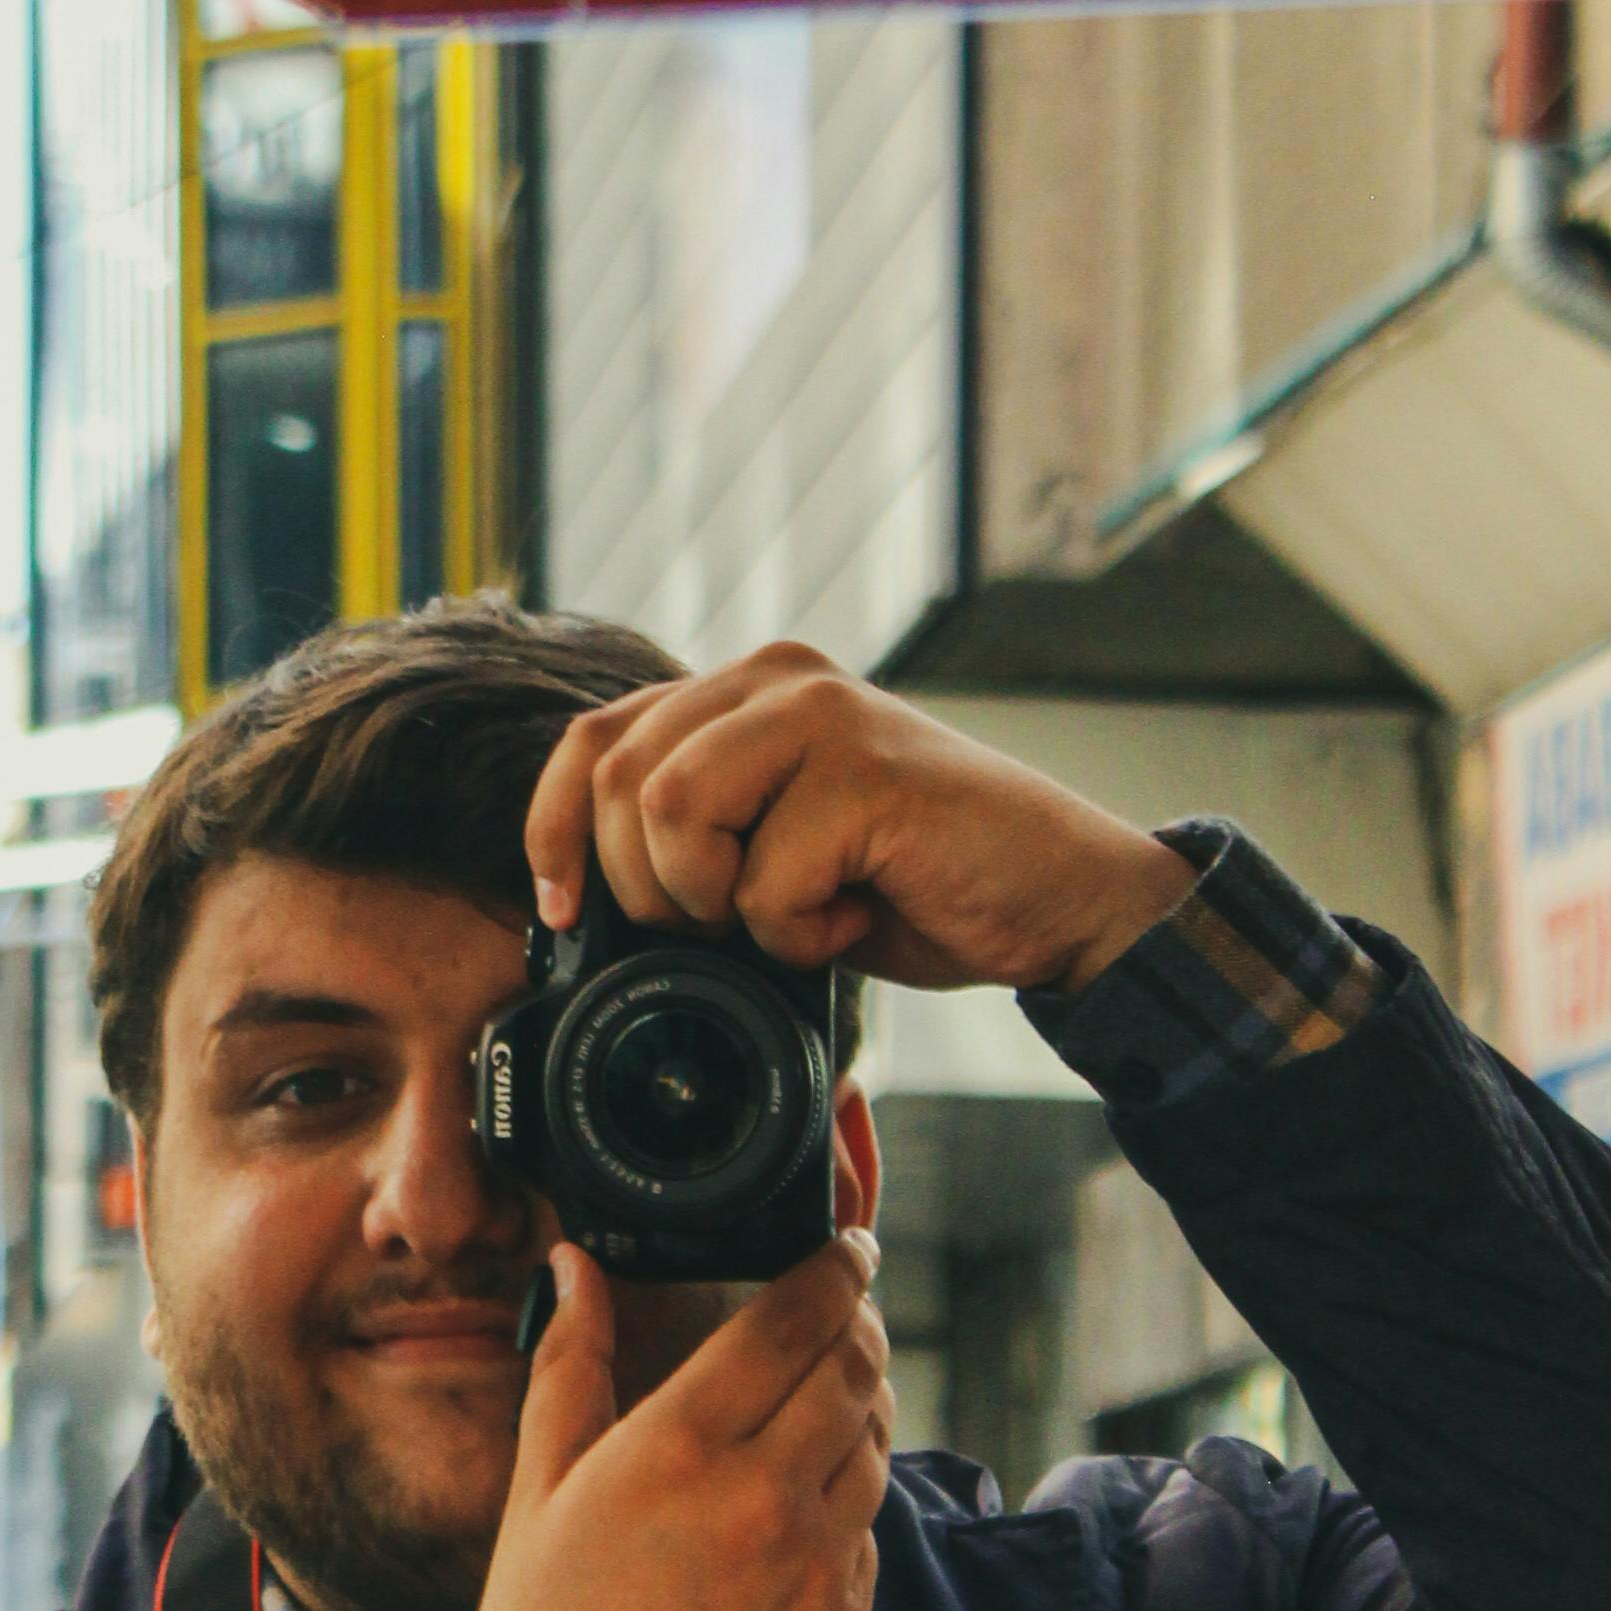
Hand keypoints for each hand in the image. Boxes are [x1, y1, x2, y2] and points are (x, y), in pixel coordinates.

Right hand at [470, 1235, 891, 1610]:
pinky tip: (806, 1510)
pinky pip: (868, 1538)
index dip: (836, 1267)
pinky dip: (849, 1505)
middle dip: (859, 1326)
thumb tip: (574, 1267)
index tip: (850, 1244)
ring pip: (874, 1451)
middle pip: (853, 1372)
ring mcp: (816, 1570)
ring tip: (829, 1401)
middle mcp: (762, 1497)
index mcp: (679, 1446)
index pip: (793, 1320)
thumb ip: (568, 1367)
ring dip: (861, 1410)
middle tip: (850, 1309)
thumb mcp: (538, 1493)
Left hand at [527, 645, 1191, 999]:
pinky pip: (765, 878)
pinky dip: (799, 934)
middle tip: (730, 923)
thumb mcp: (775, 850)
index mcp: (742, 690)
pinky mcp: (866, 771)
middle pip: (618, 779)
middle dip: (650, 886)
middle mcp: (776, 677)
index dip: (553, 830)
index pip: (592, 738)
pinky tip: (859, 918)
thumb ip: (695, 835)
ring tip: (792, 914)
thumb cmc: (914, 887)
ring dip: (714, 901)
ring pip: (671, 809)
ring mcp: (823, 714)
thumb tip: (580, 897)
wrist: (1058, 902)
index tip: (567, 910)